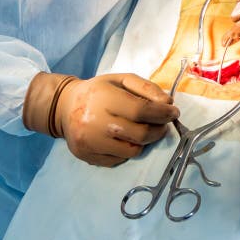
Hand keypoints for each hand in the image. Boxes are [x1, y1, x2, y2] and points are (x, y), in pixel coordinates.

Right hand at [24, 72, 178, 166]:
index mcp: (103, 98)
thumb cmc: (99, 91)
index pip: (140, 110)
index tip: (174, 112)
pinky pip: (119, 160)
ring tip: (145, 130)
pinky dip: (129, 150)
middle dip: (158, 130)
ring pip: (132, 151)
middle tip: (164, 124)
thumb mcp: (122, 80)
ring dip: (145, 142)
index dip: (162, 113)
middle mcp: (94, 122)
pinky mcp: (87, 157)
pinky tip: (126, 139)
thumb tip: (168, 102)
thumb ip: (146, 88)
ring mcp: (90, 142)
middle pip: (139, 134)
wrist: (65, 107)